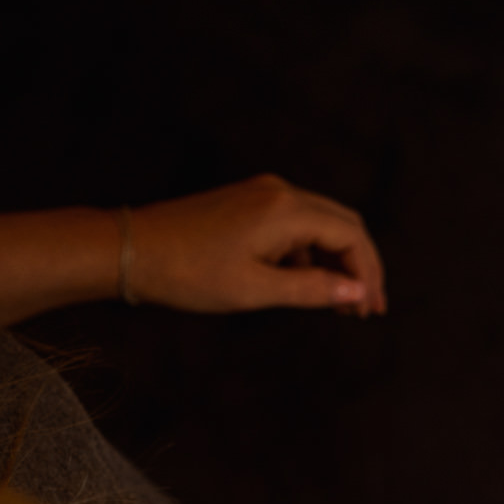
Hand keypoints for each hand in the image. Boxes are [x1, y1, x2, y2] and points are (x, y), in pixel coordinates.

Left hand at [125, 174, 386, 315]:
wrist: (131, 249)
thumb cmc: (188, 272)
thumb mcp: (255, 290)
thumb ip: (313, 290)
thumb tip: (357, 293)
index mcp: (287, 210)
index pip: (351, 236)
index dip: (368, 274)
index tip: (372, 309)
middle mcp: (280, 193)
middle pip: (343, 225)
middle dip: (360, 266)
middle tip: (367, 308)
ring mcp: (263, 195)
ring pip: (320, 226)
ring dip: (336, 262)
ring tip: (340, 305)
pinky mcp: (248, 203)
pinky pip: (295, 226)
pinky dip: (309, 255)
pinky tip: (306, 285)